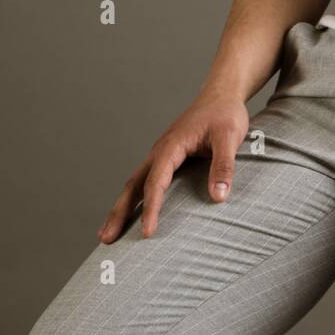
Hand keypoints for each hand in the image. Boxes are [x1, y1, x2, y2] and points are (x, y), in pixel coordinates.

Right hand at [97, 92, 249, 242]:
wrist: (221, 94)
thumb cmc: (225, 114)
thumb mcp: (229, 137)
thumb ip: (224, 166)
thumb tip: (218, 197)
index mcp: (172, 146)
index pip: (156, 182)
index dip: (151, 208)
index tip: (147, 232)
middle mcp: (160, 151)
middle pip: (133, 185)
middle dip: (119, 212)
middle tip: (106, 239)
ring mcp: (161, 154)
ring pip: (135, 183)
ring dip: (121, 207)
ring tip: (109, 233)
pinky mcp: (167, 157)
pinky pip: (145, 180)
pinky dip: (133, 198)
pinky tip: (132, 213)